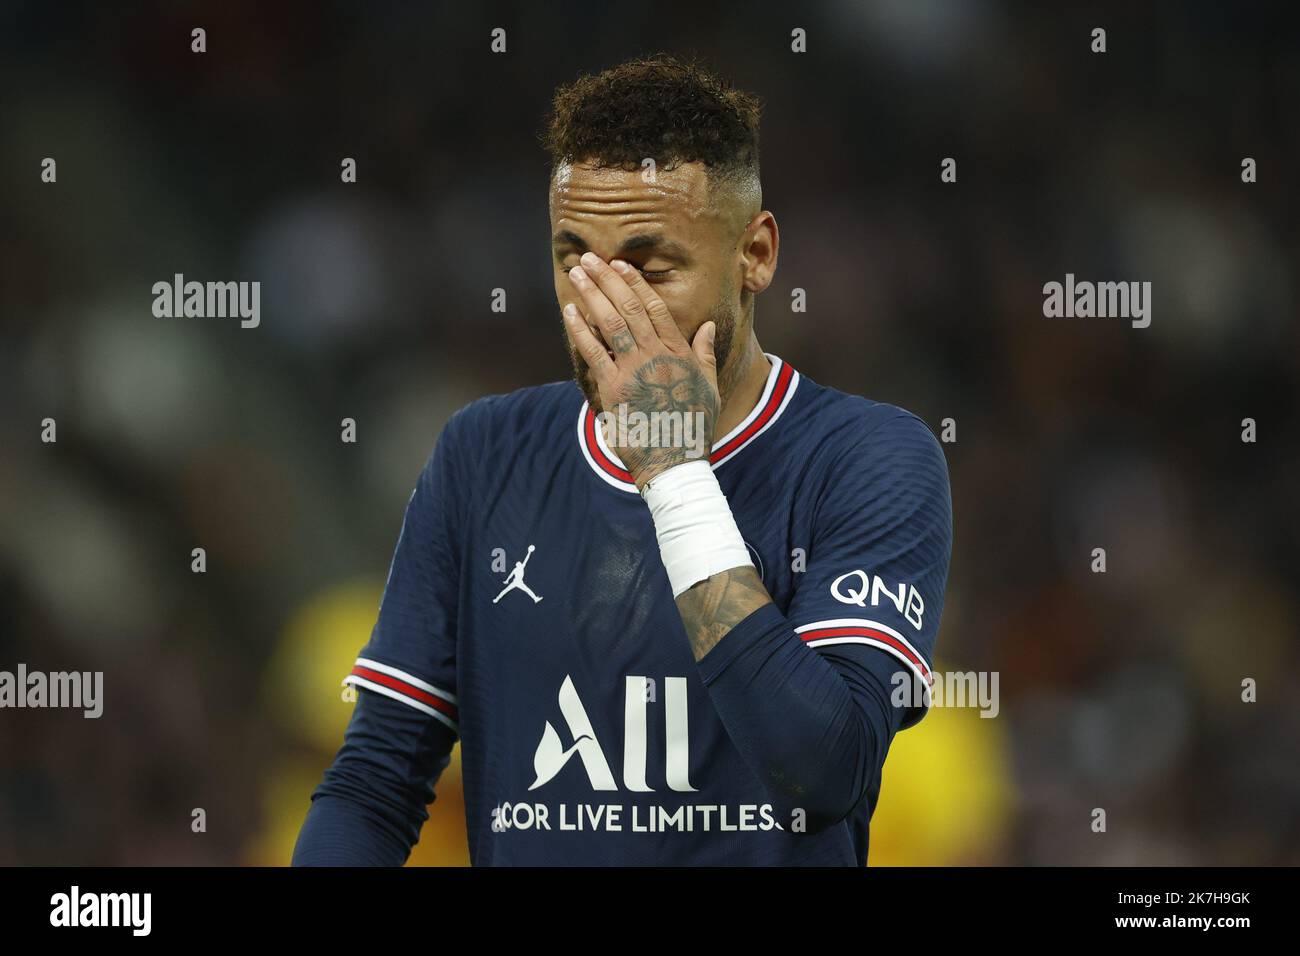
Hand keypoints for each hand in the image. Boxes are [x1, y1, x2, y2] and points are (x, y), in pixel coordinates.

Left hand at [562, 251, 718, 489]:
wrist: (675, 461)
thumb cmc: (692, 426)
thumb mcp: (708, 386)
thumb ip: (705, 353)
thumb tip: (707, 326)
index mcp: (680, 352)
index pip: (655, 308)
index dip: (636, 283)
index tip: (621, 264)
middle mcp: (657, 356)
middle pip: (629, 307)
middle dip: (608, 279)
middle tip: (590, 258)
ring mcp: (635, 370)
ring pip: (611, 322)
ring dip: (592, 294)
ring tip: (577, 272)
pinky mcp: (615, 388)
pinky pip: (594, 352)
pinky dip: (581, 329)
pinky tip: (570, 310)